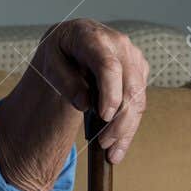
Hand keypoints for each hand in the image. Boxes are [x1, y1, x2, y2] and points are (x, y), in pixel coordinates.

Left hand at [36, 19, 149, 163]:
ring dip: (127, 128)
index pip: (108, 66)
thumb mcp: (50, 64)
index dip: (110, 92)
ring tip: (112, 153)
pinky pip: (140, 101)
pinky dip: (130, 124)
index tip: (105, 117)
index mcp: (92, 37)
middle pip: (129, 86)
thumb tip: (85, 103)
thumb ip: (65, 81)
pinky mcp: (139, 71)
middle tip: (103, 145)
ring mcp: (133, 57)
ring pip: (139, 97)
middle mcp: (119, 44)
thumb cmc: (60, 53)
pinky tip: (119, 144)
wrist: (74, 41)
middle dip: (120, 120)